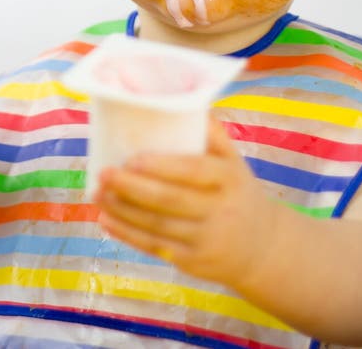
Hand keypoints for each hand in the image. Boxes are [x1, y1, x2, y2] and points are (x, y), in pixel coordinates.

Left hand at [93, 115, 276, 288]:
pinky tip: (105, 218)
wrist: (263, 248)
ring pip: (156, 224)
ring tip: (97, 192)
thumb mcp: (234, 162)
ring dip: (122, 209)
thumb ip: (212, 134)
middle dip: (132, 187)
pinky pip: (154, 246)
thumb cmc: (237, 192)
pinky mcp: (193, 262)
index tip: (132, 158)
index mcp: (229, 178)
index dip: (162, 166)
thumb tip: (184, 99)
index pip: (194, 171)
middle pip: (169, 199)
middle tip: (104, 172)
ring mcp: (206, 239)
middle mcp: (220, 210)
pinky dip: (127, 233)